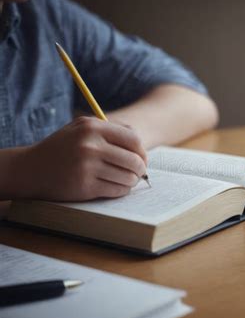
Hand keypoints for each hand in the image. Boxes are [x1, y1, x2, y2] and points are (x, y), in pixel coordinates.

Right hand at [17, 116, 146, 200]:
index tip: (142, 159)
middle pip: (134, 160)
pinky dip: (121, 190)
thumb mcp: (82, 128)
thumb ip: (111, 130)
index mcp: (92, 127)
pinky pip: (117, 190)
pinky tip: (116, 187)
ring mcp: (87, 167)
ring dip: (131, 181)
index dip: (142, 151)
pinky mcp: (85, 186)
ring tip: (126, 180)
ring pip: (128, 177)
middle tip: (138, 173)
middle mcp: (90, 145)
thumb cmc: (62, 148)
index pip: (133, 139)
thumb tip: (141, 146)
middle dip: (140, 169)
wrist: (30, 169)